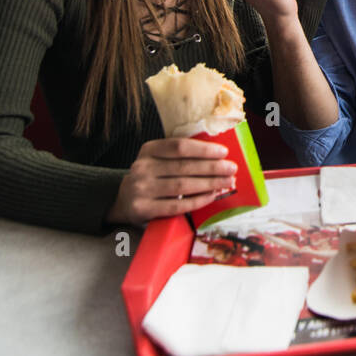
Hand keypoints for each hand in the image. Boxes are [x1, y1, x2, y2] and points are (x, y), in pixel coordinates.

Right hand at [106, 137, 237, 224]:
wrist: (123, 200)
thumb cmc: (151, 177)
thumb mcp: (158, 160)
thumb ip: (181, 156)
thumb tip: (218, 156)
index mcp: (148, 150)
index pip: (179, 146)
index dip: (203, 149)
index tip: (224, 152)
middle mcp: (142, 167)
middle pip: (184, 167)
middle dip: (213, 168)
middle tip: (232, 169)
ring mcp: (141, 188)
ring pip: (182, 186)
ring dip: (209, 184)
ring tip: (227, 182)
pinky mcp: (143, 208)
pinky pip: (176, 205)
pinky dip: (197, 200)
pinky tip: (211, 196)